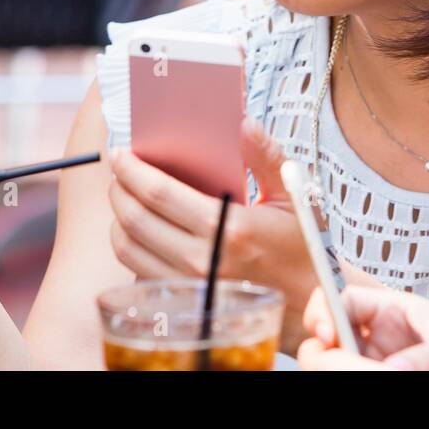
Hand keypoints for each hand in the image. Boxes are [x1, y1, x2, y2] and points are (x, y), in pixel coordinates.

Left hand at [108, 116, 317, 352]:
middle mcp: (204, 260)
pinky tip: (142, 232)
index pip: (159, 194)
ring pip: (128, 251)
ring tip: (125, 199)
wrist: (310, 302)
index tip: (120, 154)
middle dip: (118, 190)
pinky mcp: (186, 304)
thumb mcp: (293, 195)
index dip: (132, 170)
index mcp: (229, 228)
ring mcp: (192, 287)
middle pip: (134, 220)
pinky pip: (140, 275)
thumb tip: (243, 124)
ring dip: (118, 220)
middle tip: (118, 172)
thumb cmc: (301, 246)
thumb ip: (266, 156)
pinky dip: (133, 249)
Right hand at [298, 285, 428, 369]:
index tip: (326, 334)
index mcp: (394, 311)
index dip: (325, 312)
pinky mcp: (387, 381)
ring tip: (378, 375)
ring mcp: (381, 364)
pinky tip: (382, 382)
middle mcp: (380, 339)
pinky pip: (359, 380)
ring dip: (344, 369)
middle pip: (332, 339)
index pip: (343, 301)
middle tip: (342, 368)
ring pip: (342, 365)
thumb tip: (394, 368)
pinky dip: (356, 380)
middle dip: (328, 352)